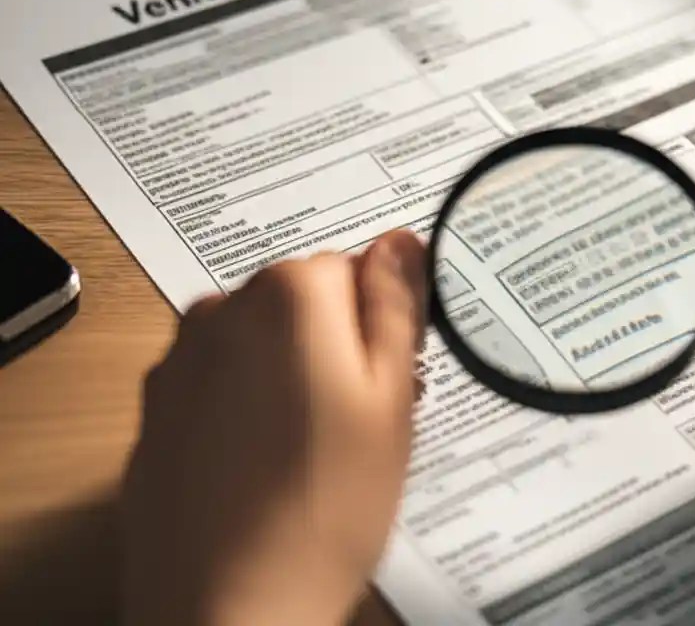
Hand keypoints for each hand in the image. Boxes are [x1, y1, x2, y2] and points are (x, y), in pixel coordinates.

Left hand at [122, 231, 426, 625]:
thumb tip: (401, 242)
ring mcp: (179, 365)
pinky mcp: (157, 415)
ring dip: (294, 384)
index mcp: (289, 295)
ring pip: (263, 350)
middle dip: (340, 352)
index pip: (358, 271)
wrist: (228, 608)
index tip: (394, 384)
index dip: (385, 329)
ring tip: (321, 460)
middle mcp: (221, 312)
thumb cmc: (324, 511)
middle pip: (304, 306)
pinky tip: (272, 475)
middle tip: (366, 429)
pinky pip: (221, 392)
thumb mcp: (391, 399)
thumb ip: (397, 306)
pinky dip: (249, 418)